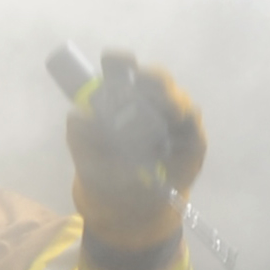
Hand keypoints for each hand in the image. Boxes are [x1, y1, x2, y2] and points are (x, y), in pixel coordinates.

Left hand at [67, 52, 206, 246]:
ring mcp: (169, 117)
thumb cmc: (105, 175)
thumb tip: (79, 115)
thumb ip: (79, 135)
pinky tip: (178, 117)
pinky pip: (191, 118)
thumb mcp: (85, 157)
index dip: (118, 61)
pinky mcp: (188, 135)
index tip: (117, 61)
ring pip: (174, 94)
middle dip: (150, 76)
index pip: (119, 70)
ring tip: (166, 107)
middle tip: (143, 81)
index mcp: (118, 100)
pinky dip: (186, 115)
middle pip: (152, 77)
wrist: (128, 208)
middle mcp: (146, 103)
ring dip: (169, 96)